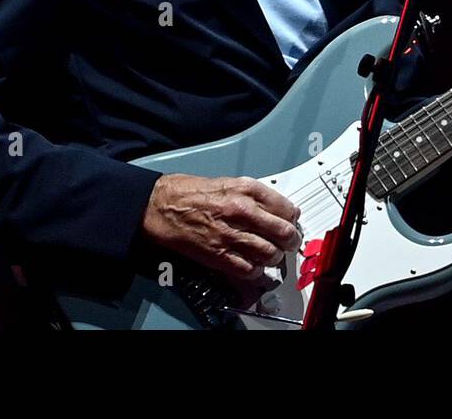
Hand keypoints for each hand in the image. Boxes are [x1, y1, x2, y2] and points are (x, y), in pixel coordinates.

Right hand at [140, 174, 302, 288]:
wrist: (159, 205)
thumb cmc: (187, 192)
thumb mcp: (226, 181)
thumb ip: (251, 195)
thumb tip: (273, 208)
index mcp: (245, 189)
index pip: (286, 207)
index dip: (292, 218)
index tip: (292, 222)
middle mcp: (242, 211)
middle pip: (283, 232)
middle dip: (290, 240)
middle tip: (289, 242)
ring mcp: (231, 234)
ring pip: (269, 253)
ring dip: (273, 257)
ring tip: (270, 255)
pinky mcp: (218, 255)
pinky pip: (248, 269)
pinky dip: (254, 270)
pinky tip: (252, 265)